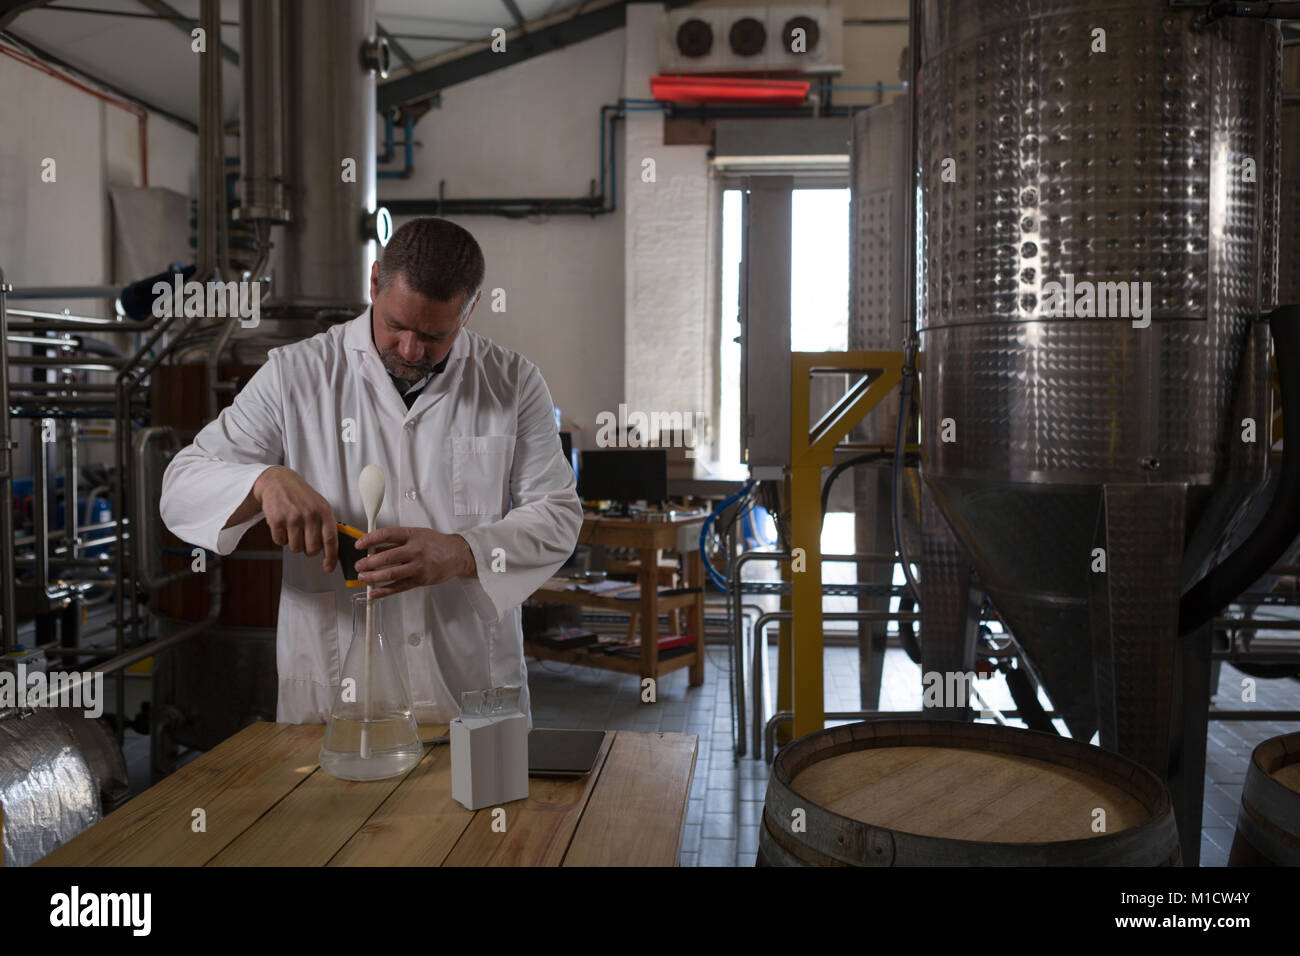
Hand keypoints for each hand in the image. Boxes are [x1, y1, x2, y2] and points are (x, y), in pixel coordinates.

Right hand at [253, 466, 338, 572]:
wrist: (278, 481)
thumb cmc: (301, 496)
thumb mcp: (319, 505)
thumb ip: (326, 525)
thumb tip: (334, 550)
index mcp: (324, 511)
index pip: (331, 540)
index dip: (331, 557)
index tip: (329, 567)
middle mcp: (310, 514)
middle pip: (312, 549)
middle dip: (309, 551)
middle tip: (305, 542)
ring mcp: (292, 517)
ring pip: (295, 548)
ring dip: (294, 543)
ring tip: (293, 529)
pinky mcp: (276, 520)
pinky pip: (280, 542)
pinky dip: (281, 538)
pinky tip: (283, 525)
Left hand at [354, 526, 476, 597]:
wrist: (458, 555)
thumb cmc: (435, 544)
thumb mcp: (416, 535)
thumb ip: (395, 541)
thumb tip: (373, 548)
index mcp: (412, 535)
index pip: (387, 534)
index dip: (370, 539)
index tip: (359, 544)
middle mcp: (415, 550)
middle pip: (387, 557)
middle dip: (369, 562)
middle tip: (358, 566)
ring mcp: (419, 566)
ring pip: (392, 574)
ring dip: (374, 577)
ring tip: (362, 578)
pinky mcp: (421, 580)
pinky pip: (399, 587)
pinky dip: (385, 591)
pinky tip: (374, 593)